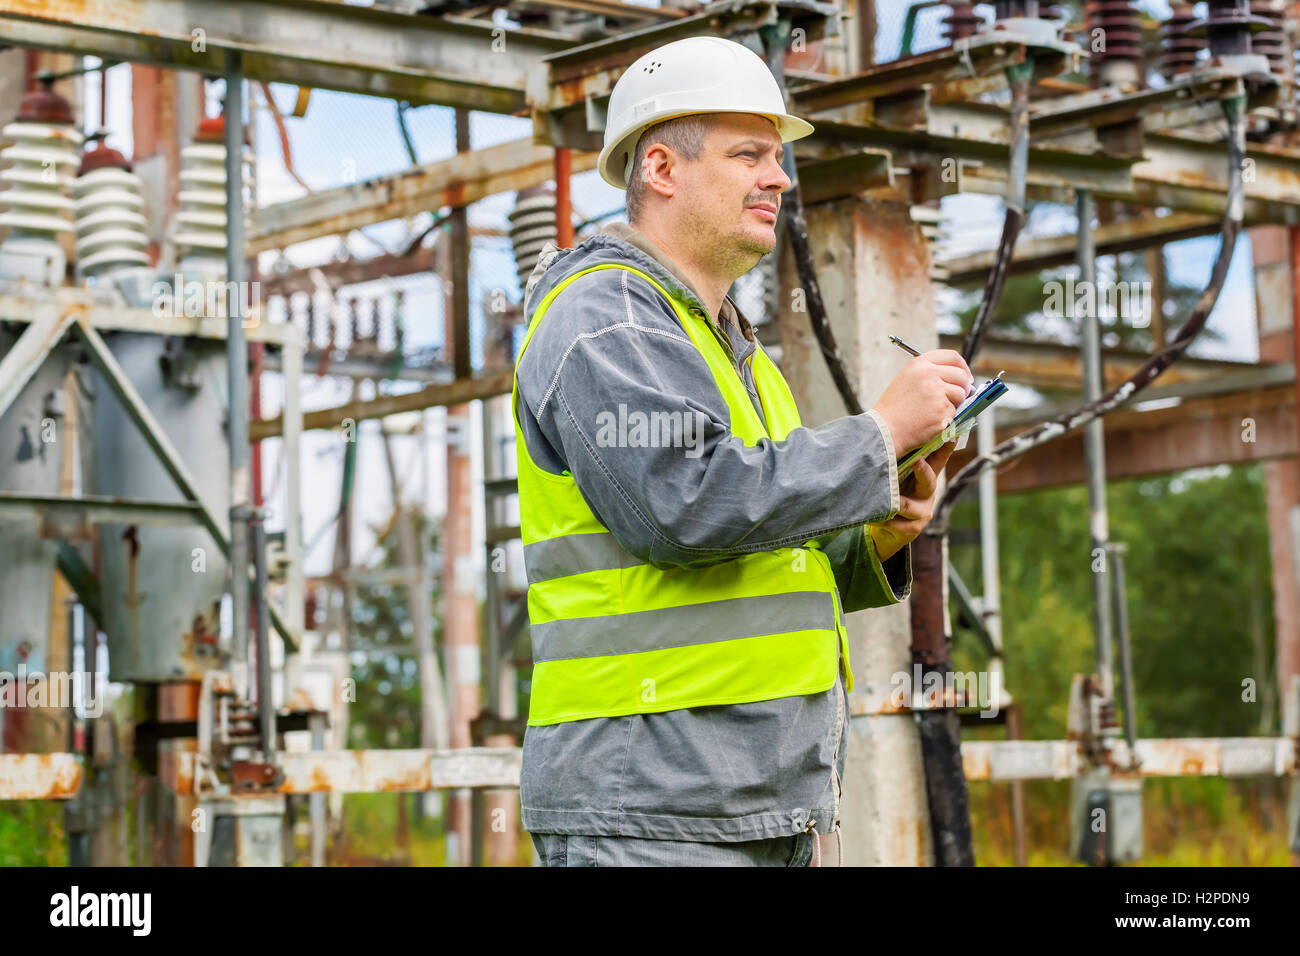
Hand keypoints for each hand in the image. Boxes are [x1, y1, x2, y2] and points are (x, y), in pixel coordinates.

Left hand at [867, 440, 956, 560]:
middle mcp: (927, 492)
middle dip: (922, 470)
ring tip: (882, 499)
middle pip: (929, 480)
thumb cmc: (890, 494)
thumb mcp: (895, 477)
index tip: (951, 435)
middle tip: (916, 461)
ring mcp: (923, 511)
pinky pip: (896, 523)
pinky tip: (872, 518)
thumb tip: (886, 435)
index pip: (937, 460)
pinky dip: (882, 519)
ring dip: (894, 503)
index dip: (945, 448)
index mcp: (924, 476)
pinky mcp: (914, 528)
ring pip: (909, 506)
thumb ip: (897, 462)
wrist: (885, 528)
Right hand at [870, 349, 972, 457]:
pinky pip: (955, 411)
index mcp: (920, 364)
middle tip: (958, 396)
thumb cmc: (894, 408)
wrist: (885, 429)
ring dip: (954, 403)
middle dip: (964, 386)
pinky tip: (931, 420)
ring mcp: (937, 392)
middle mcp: (929, 374)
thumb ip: (930, 373)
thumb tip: (957, 377)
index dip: (962, 366)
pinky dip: (947, 417)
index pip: (952, 356)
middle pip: (961, 375)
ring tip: (935, 410)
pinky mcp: (943, 409)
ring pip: (961, 394)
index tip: (965, 376)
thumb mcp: (907, 379)